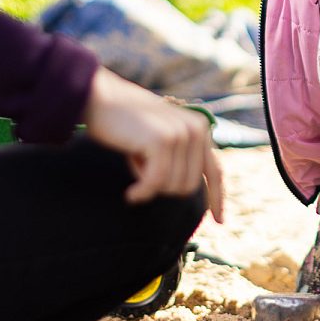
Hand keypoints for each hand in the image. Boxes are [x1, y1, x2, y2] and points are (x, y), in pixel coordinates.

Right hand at [82, 67, 224, 222]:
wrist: (100, 99)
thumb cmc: (125, 125)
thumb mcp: (160, 139)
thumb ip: (179, 157)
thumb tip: (186, 188)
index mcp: (199, 129)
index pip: (214, 170)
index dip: (217, 198)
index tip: (219, 222)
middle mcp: (196, 129)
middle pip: (188, 187)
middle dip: (162, 186)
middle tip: (140, 165)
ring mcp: (181, 134)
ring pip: (172, 187)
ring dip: (148, 183)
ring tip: (135, 157)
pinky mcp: (163, 141)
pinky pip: (156, 183)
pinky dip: (142, 192)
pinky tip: (130, 194)